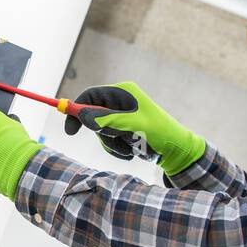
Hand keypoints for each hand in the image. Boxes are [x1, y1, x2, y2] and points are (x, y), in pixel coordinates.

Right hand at [62, 81, 205, 175]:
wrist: (175, 150)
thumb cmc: (157, 133)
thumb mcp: (130, 126)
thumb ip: (105, 120)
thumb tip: (81, 115)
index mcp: (123, 93)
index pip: (91, 96)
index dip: (77, 110)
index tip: (70, 130)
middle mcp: (121, 102)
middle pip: (93, 117)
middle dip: (103, 134)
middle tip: (116, 141)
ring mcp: (122, 117)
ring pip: (101, 132)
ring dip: (112, 145)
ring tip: (130, 149)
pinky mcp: (124, 130)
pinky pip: (109, 141)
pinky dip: (117, 149)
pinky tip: (132, 152)